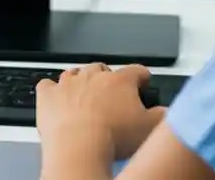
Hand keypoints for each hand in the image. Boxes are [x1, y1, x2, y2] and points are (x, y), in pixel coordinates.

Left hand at [36, 63, 167, 160]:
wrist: (79, 145)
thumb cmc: (113, 137)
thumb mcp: (151, 128)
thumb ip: (162, 116)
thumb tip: (167, 113)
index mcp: (120, 81)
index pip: (136, 71)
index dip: (142, 77)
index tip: (143, 81)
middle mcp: (92, 76)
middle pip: (102, 69)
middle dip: (108, 78)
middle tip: (112, 95)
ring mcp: (68, 83)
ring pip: (75, 73)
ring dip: (80, 81)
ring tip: (86, 95)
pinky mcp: (48, 95)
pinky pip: (47, 84)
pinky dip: (52, 90)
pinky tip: (57, 96)